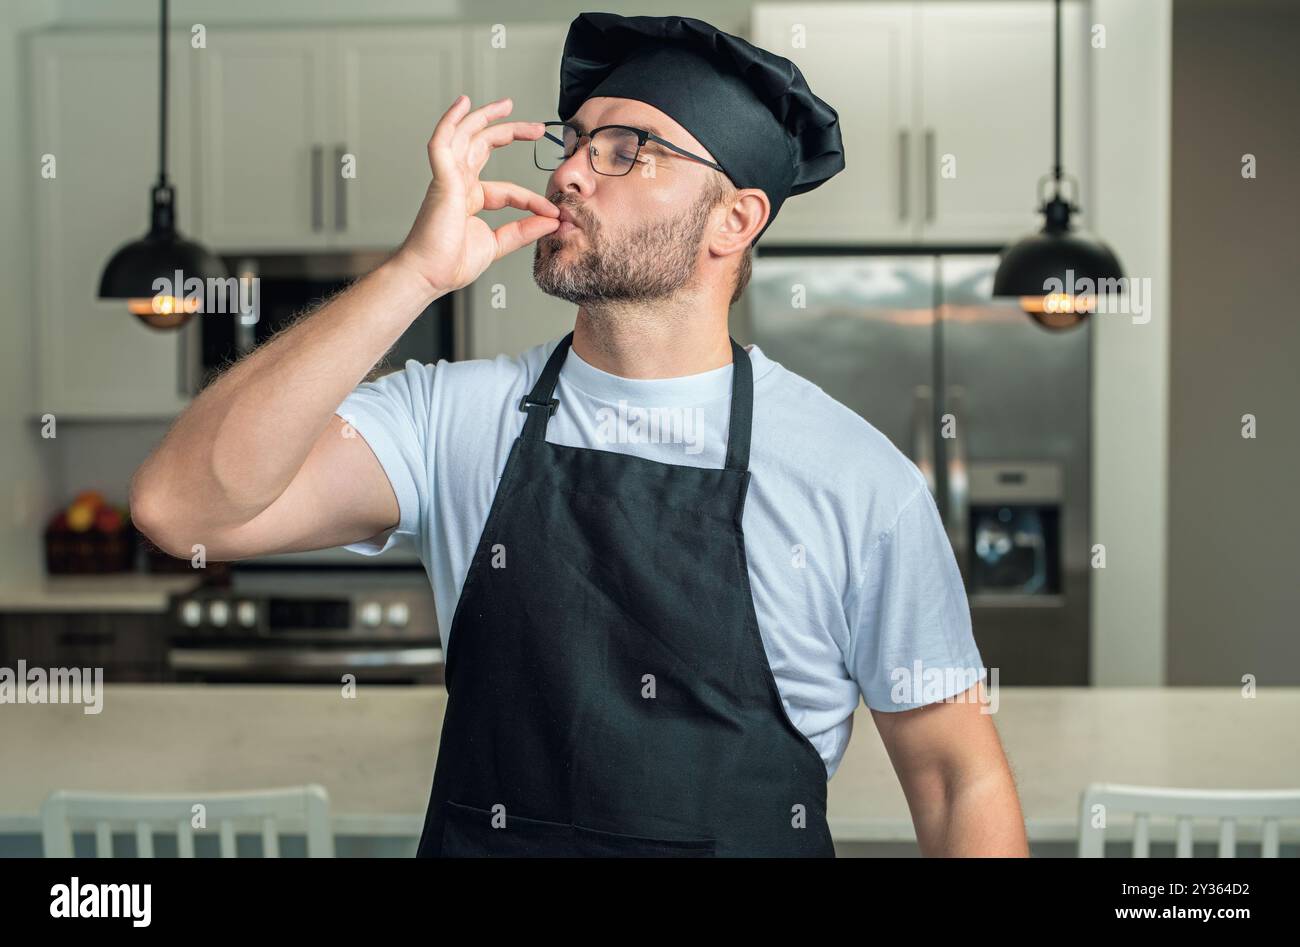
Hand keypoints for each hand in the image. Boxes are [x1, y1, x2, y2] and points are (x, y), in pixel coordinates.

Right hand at [392, 95, 559, 297]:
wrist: (429, 275)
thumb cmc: (451, 263)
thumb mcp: (497, 244)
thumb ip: (524, 231)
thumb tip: (551, 221)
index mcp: (471, 200)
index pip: (507, 189)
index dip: (531, 198)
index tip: (553, 211)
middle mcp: (459, 184)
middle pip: (483, 147)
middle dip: (509, 132)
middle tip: (536, 127)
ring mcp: (448, 179)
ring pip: (465, 136)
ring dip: (484, 117)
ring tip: (506, 104)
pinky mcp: (441, 178)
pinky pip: (442, 142)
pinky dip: (451, 120)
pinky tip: (463, 104)